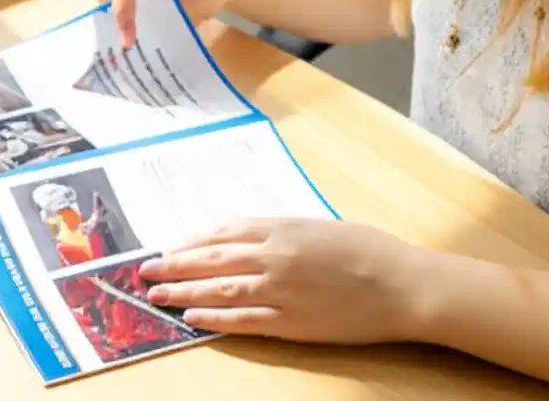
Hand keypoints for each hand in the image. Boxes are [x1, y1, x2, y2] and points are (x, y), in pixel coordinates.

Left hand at [139, 218, 429, 344]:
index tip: (170, 245)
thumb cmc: (370, 250)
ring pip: (219, 290)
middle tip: (145, 271)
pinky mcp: (291, 323)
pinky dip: (214, 318)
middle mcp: (275, 256)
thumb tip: (249, 238)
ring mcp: (281, 291)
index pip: (223, 232)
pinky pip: (243, 321)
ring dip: (182, 292)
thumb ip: (283, 232)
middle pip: (211, 259)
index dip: (192, 240)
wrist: (403, 285)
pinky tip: (191, 318)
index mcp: (284, 227)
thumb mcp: (321, 226)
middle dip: (174, 265)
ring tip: (155, 296)